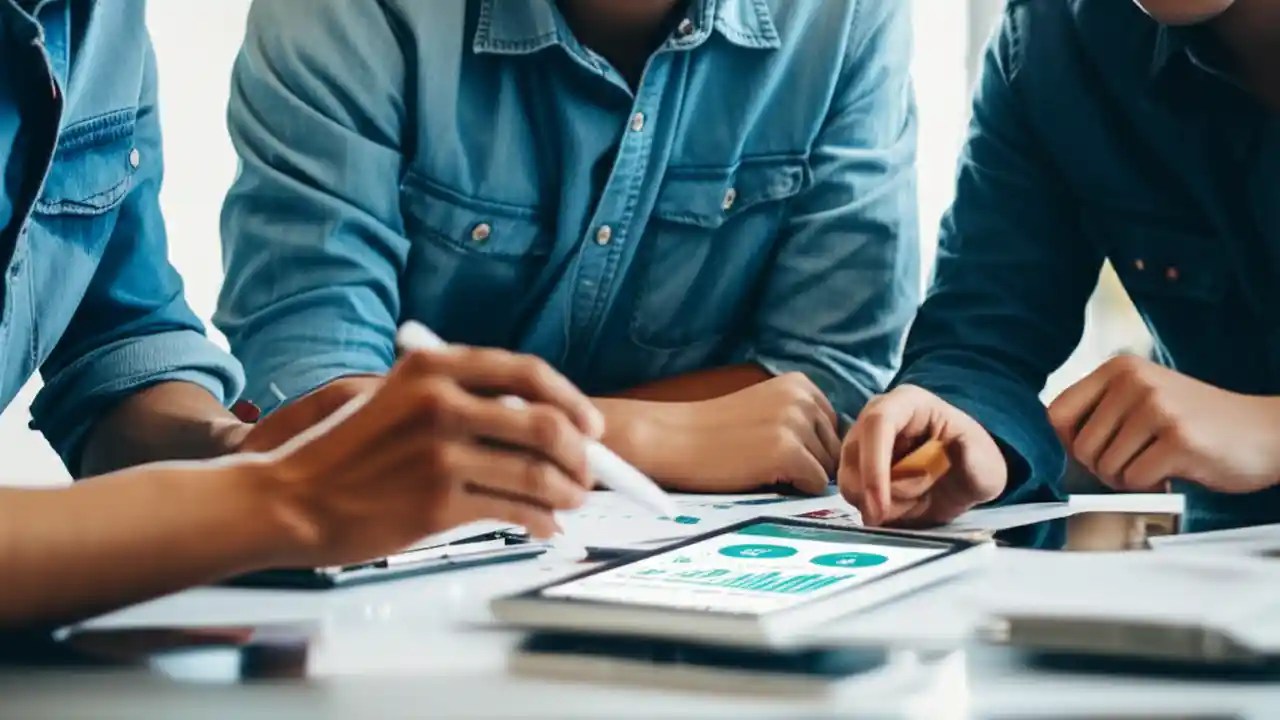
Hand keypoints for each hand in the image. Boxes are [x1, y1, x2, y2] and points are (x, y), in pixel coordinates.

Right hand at [247, 347, 605, 566]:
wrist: (290, 499)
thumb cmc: (343, 453)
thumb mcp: (395, 399)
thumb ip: (458, 399)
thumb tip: (536, 421)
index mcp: (432, 367)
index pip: (526, 373)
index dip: (571, 399)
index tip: (591, 423)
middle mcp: (440, 403)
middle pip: (545, 425)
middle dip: (580, 454)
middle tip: (588, 472)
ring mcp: (440, 454)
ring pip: (536, 474)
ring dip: (567, 492)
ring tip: (573, 501)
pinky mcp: (438, 503)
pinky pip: (513, 511)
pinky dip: (540, 521)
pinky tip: (544, 525)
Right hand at [616, 373, 840, 494]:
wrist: (675, 439)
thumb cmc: (716, 431)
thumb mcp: (766, 407)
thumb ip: (801, 417)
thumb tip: (844, 450)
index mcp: (800, 383)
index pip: (833, 428)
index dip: (810, 447)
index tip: (775, 448)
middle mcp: (803, 398)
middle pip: (834, 449)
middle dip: (810, 462)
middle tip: (767, 461)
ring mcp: (796, 424)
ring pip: (827, 469)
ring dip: (800, 476)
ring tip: (761, 466)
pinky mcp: (788, 452)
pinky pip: (816, 484)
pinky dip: (796, 489)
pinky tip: (763, 476)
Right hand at [839, 385, 1005, 526]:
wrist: (964, 477)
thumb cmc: (974, 462)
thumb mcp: (987, 463)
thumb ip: (977, 459)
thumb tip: (961, 450)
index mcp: (908, 403)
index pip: (878, 423)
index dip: (873, 463)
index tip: (879, 502)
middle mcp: (876, 416)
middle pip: (853, 453)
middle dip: (873, 491)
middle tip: (901, 512)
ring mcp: (862, 442)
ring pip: (848, 477)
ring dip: (878, 502)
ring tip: (913, 502)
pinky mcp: (856, 467)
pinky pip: (852, 493)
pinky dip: (874, 509)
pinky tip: (900, 507)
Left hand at [1048, 356, 1279, 493]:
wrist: (1266, 431)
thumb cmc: (1196, 423)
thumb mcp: (1144, 397)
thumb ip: (1103, 409)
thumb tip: (1055, 441)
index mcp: (1118, 368)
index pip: (1057, 413)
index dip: (1070, 442)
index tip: (1098, 449)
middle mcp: (1134, 381)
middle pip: (1081, 447)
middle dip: (1103, 468)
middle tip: (1137, 461)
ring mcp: (1157, 408)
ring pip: (1106, 467)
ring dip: (1127, 478)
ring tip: (1158, 462)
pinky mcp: (1178, 439)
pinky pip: (1136, 480)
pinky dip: (1150, 486)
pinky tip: (1174, 470)